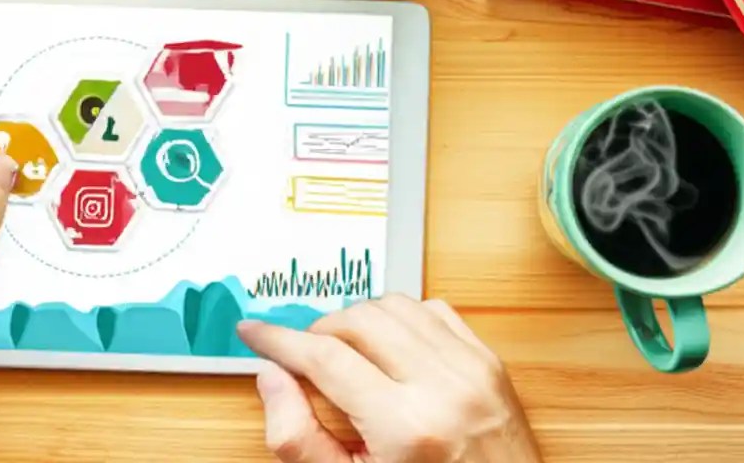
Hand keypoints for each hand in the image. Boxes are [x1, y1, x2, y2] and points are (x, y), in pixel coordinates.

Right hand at [238, 295, 541, 462]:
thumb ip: (299, 438)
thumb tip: (272, 376)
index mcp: (406, 428)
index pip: (325, 359)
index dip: (279, 339)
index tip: (254, 331)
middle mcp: (444, 389)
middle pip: (357, 321)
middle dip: (319, 331)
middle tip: (305, 355)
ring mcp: (472, 369)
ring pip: (395, 305)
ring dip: (359, 319)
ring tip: (346, 350)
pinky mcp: (489, 361)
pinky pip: (433, 309)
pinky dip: (402, 317)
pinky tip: (389, 345)